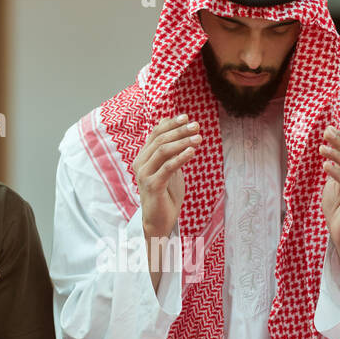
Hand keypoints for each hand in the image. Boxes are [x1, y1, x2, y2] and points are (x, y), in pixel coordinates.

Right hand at [133, 114, 198, 237]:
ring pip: (163, 151)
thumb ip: (171, 153)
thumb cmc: (166, 195)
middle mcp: (140, 163)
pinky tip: (192, 152)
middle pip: (160, 139)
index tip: (186, 117)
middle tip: (196, 126)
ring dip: (182, 142)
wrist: (159, 221)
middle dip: (179, 130)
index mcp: (143, 157)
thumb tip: (178, 131)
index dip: (170, 123)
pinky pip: (167, 167)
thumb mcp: (169, 169)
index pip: (155, 134)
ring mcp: (144, 175)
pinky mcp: (152, 186)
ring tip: (198, 138)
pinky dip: (180, 158)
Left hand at [319, 125, 339, 252]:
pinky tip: (325, 166)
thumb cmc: (338, 209)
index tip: (328, 128)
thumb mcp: (334, 183)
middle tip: (325, 132)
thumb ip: (336, 167)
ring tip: (321, 149)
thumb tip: (330, 147)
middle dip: (339, 141)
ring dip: (336, 155)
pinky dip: (336, 173)